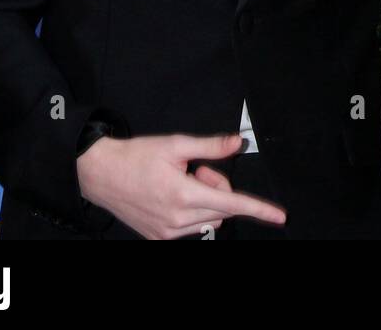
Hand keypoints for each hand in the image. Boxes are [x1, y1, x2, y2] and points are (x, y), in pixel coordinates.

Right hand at [76, 132, 286, 239]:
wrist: (101, 174)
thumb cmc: (136, 157)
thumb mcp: (176, 145)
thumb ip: (210, 147)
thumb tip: (237, 142)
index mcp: (183, 194)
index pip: (232, 204)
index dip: (259, 209)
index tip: (279, 216)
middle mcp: (177, 219)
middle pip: (222, 208)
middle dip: (218, 187)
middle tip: (197, 169)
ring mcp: (167, 232)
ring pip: (208, 219)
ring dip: (205, 200)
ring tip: (181, 181)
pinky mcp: (158, 237)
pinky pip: (191, 228)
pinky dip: (192, 212)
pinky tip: (172, 195)